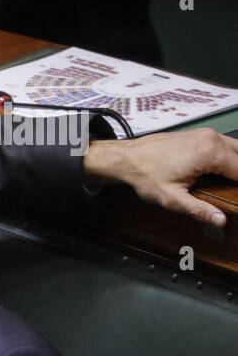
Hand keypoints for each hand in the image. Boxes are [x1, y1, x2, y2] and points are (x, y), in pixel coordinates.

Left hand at [84, 128, 237, 228]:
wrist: (127, 157)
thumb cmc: (146, 176)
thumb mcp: (172, 198)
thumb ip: (199, 209)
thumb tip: (221, 221)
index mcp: (210, 153)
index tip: (236, 199)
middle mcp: (212, 139)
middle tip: (233, 192)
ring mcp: (206, 134)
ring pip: (236, 149)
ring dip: (236, 165)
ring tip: (230, 185)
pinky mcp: (200, 134)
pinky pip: (225, 145)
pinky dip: (229, 158)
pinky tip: (222, 173)